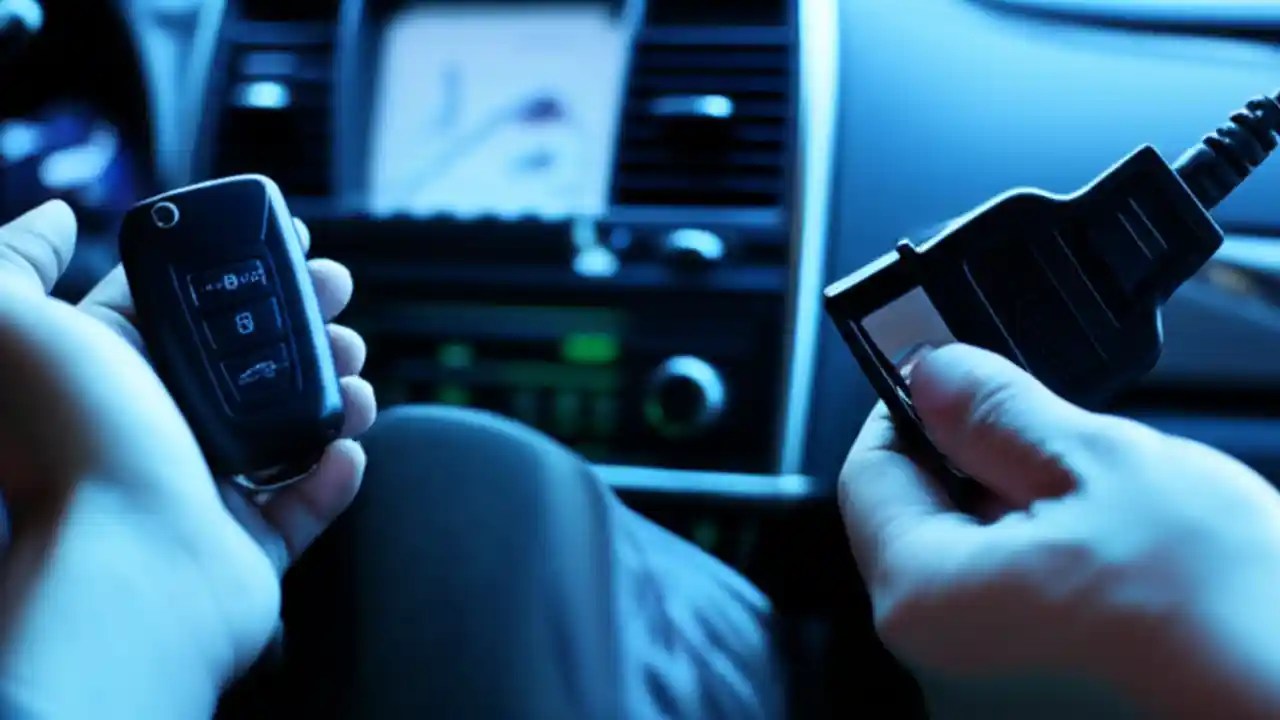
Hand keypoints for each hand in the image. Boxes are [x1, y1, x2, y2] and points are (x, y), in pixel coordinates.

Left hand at [0, 201, 376, 717]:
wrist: (130, 574)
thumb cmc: (73, 447)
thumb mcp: (11, 324)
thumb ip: (16, 257)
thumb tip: (57, 215)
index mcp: (106, 373)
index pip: (181, 306)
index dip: (237, 269)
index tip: (292, 242)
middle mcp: (153, 429)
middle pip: (245, 358)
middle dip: (303, 320)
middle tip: (340, 296)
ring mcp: (203, 490)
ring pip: (283, 425)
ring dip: (331, 391)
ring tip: (355, 376)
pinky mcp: (247, 545)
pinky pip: (305, 503)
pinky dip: (334, 475)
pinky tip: (345, 449)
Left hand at [840, 343, 1279, 717]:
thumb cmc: (1227, 617)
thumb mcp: (1103, 467)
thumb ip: (999, 414)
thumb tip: (934, 372)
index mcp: (924, 599)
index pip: (869, 475)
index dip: (907, 408)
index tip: (950, 373)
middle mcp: (940, 659)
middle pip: (921, 520)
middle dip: (976, 460)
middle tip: (1045, 426)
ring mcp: (988, 691)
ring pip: (974, 562)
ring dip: (1021, 511)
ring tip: (1101, 495)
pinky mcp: (1039, 697)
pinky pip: (1016, 607)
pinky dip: (1050, 564)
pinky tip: (1115, 550)